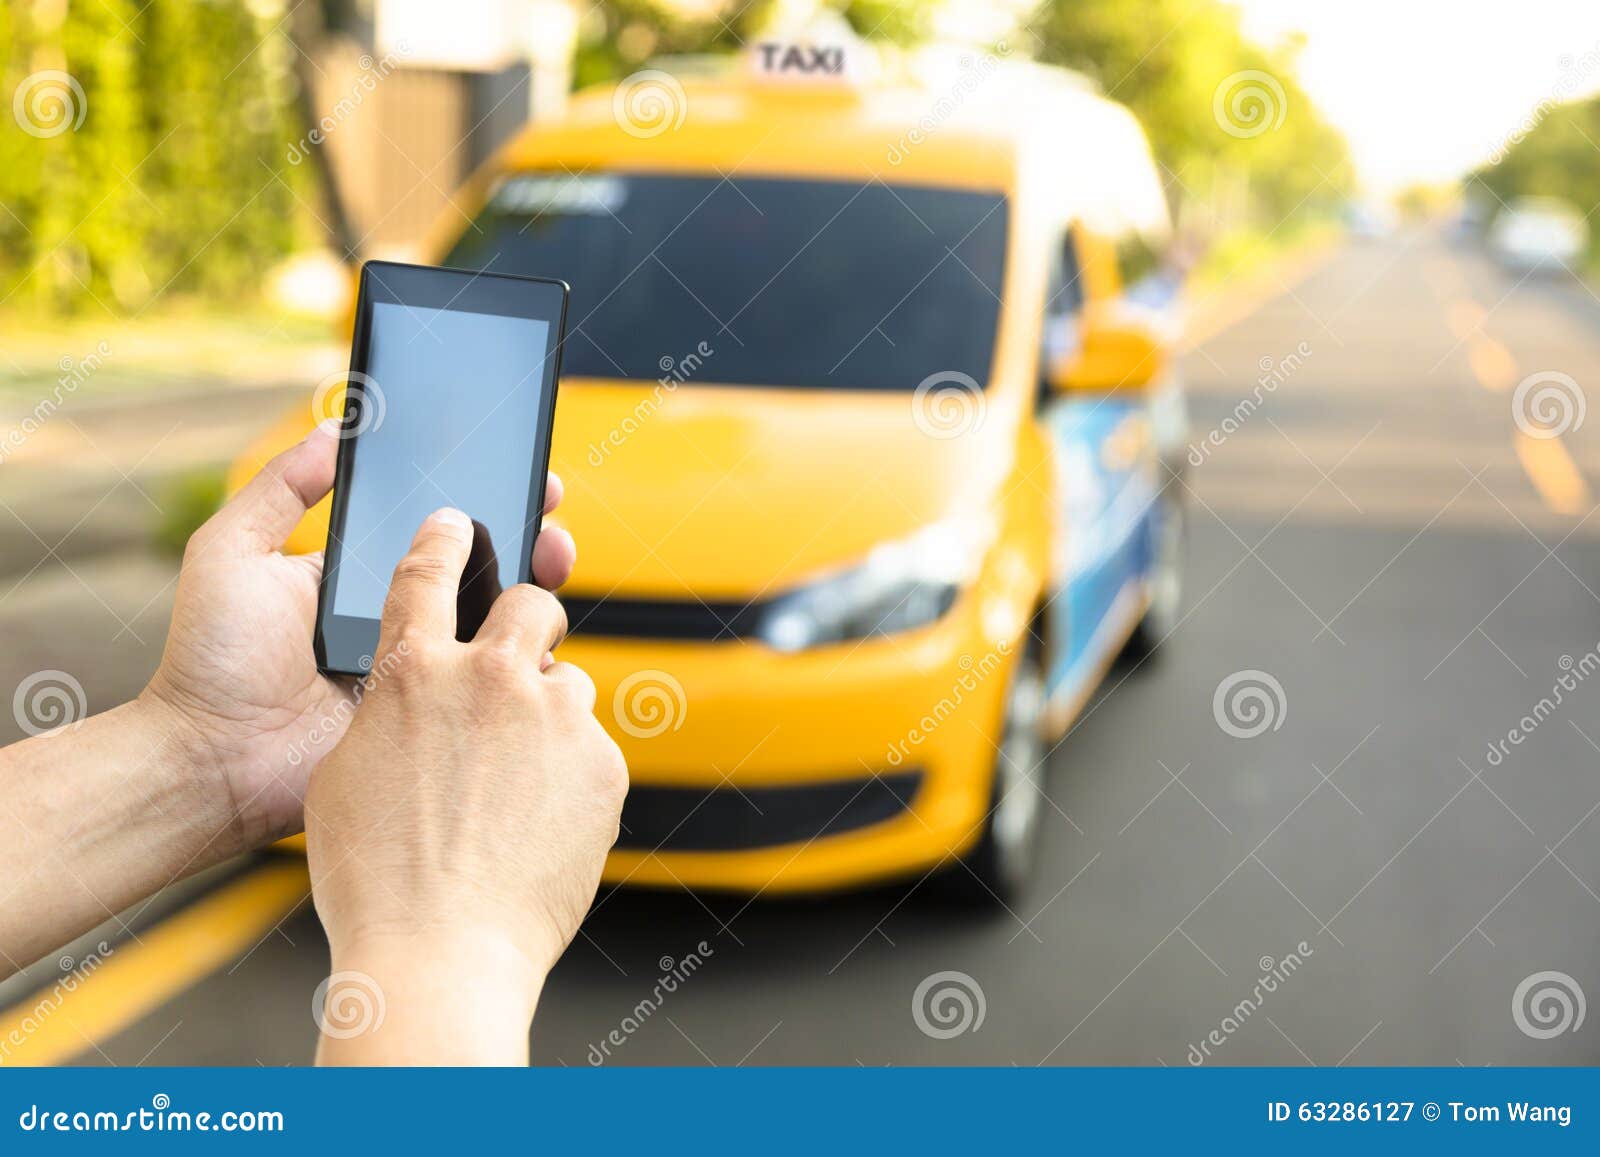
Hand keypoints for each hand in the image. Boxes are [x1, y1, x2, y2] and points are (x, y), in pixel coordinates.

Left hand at [143, 419, 577, 851]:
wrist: (215, 763)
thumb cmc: (214, 660)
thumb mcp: (233, 553)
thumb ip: (279, 488)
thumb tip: (333, 427)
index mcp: (363, 578)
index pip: (435, 531)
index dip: (479, 497)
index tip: (512, 468)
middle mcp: (402, 619)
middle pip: (484, 570)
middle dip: (526, 533)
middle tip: (547, 509)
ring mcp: (424, 671)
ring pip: (500, 623)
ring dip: (538, 584)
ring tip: (552, 556)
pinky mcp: (437, 719)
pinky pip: (491, 685)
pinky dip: (525, 657)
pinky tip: (541, 629)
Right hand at [305, 508, 626, 1064]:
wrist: (442, 952)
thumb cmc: (374, 878)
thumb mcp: (345, 776)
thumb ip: (389, 714)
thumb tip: (416, 698)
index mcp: (412, 673)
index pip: (429, 571)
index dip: (444, 538)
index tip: (458, 522)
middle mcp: (491, 678)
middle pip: (532, 600)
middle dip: (527, 616)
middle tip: (515, 653)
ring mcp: (556, 718)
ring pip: (567, 682)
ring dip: (546, 714)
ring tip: (515, 785)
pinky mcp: (605, 765)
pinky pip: (590, 750)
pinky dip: (570, 775)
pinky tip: (540, 825)